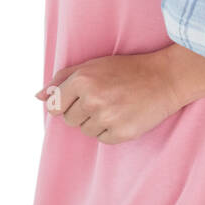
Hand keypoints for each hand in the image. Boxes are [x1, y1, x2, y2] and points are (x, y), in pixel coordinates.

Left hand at [34, 51, 184, 143]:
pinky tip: (124, 115)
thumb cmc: (129, 69)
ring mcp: (107, 118)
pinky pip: (102, 139)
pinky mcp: (121, 133)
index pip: (55, 106)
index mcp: (82, 80)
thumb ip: (63, 79)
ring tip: (117, 105)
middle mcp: (92, 100)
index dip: (66, 103)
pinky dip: (111, 130)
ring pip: (85, 130)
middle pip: (69, 120)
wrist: (166, 78)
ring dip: (97, 121)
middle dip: (82, 111)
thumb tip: (38, 96)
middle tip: (105, 98)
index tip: (82, 98)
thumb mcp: (94, 65)